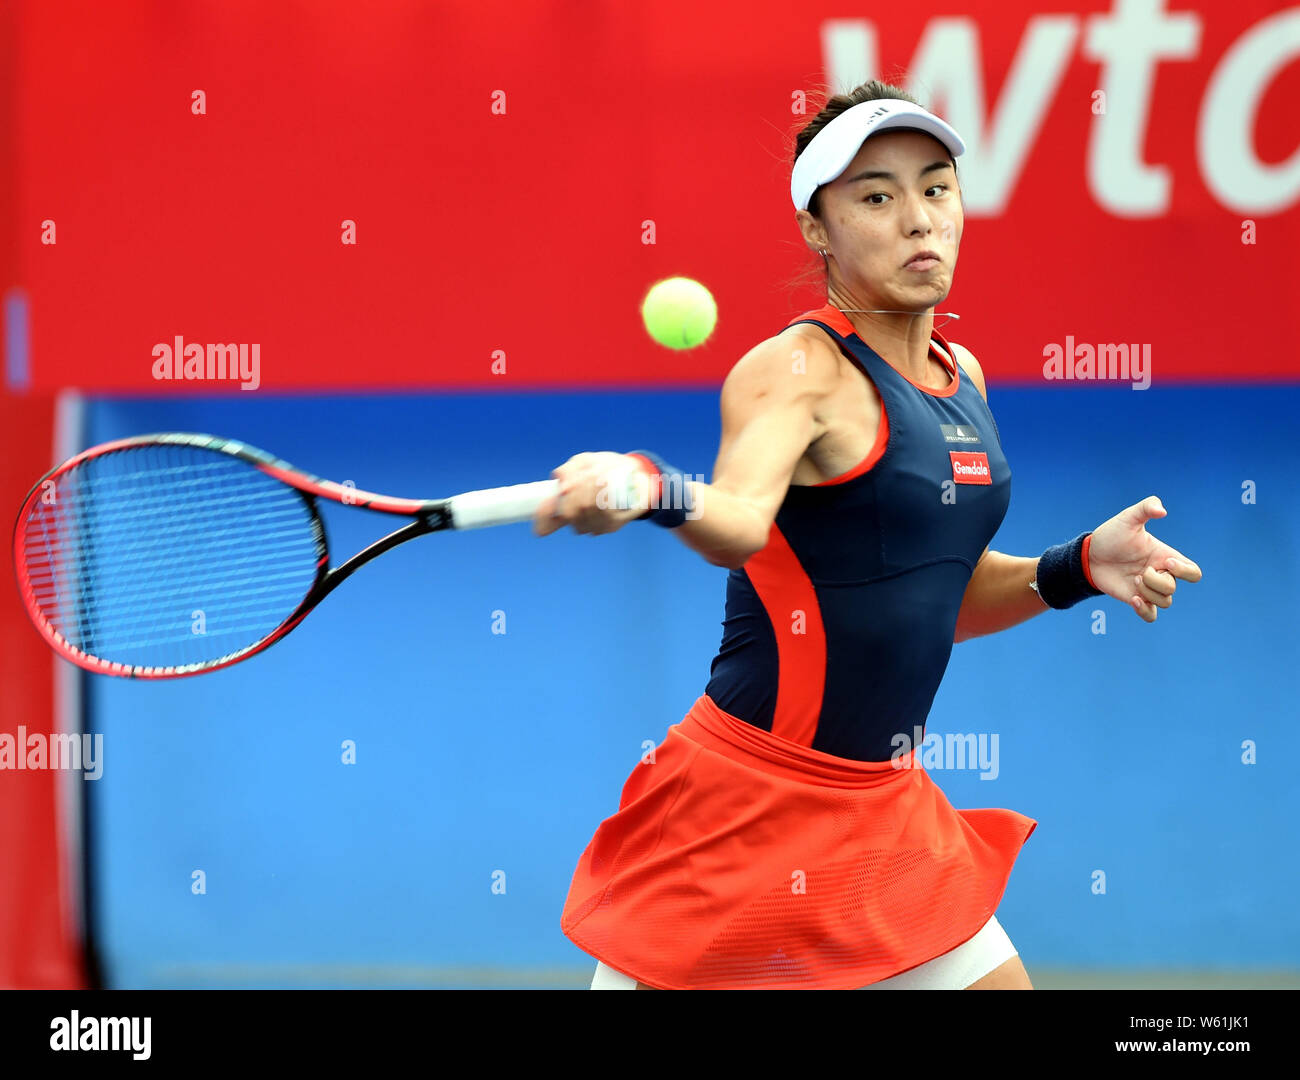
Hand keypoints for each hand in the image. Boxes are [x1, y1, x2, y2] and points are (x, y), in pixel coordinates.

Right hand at [532, 452, 650, 536]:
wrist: (637, 476)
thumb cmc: (607, 468)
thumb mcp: (586, 462)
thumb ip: (570, 469)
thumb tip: (560, 479)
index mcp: (566, 505)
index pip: (547, 518)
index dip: (542, 519)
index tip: (540, 520)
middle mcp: (578, 520)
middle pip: (569, 512)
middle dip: (576, 491)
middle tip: (586, 475)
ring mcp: (594, 525)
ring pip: (586, 510)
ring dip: (591, 490)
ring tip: (600, 476)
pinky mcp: (612, 526)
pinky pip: (604, 513)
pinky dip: (605, 497)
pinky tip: (609, 486)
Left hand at [1086, 495, 1202, 621]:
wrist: (1089, 555)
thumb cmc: (1111, 536)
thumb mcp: (1128, 518)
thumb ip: (1145, 508)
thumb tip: (1162, 511)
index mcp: (1165, 557)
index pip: (1193, 572)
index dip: (1185, 571)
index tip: (1165, 562)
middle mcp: (1160, 574)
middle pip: (1174, 587)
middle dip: (1157, 582)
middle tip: (1140, 573)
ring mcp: (1148, 588)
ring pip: (1165, 602)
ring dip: (1149, 593)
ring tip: (1133, 580)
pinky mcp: (1136, 599)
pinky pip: (1151, 616)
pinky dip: (1145, 611)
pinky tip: (1133, 600)